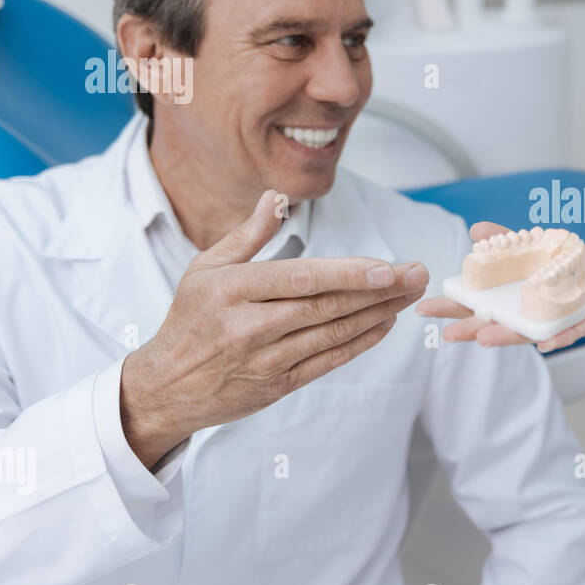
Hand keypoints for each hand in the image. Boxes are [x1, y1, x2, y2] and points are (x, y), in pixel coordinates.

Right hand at [120, 188, 428, 467]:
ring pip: (333, 333)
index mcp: (231, 290)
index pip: (301, 278)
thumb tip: (278, 196)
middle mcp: (249, 326)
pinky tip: (385, 324)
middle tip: (418, 273)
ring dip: (379, 313)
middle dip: (380, 290)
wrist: (166, 387)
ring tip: (410, 294)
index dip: (348, 274)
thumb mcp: (205, 269)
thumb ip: (248, 234)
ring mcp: (266, 360)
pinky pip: (328, 361)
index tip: (387, 267)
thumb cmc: (190, 319)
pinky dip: (360, 342)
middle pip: (327, 306)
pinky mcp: (278, 385)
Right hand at [415, 221, 584, 352]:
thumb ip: (512, 244)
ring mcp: (567, 319)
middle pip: (502, 323)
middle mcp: (540, 314)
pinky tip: (546, 342)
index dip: (456, 307)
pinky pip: (579, 327)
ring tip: (485, 339)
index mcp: (525, 298)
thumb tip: (476, 232)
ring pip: (535, 330)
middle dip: (474, 328)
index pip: (485, 305)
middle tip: (446, 335)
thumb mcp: (547, 251)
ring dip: (510, 335)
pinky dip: (562, 334)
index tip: (424, 308)